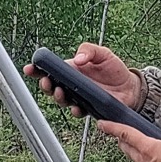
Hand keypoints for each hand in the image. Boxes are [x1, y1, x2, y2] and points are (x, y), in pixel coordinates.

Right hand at [21, 42, 144, 117]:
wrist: (130, 86)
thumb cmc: (114, 69)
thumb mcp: (103, 53)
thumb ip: (89, 50)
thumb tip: (78, 59)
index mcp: (71, 70)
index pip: (50, 70)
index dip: (37, 70)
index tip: (30, 68)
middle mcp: (72, 85)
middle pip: (51, 87)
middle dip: (45, 85)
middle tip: (47, 82)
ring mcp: (79, 97)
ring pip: (61, 100)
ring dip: (57, 97)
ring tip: (60, 92)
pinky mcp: (88, 108)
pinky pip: (78, 111)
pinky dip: (75, 110)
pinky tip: (77, 107)